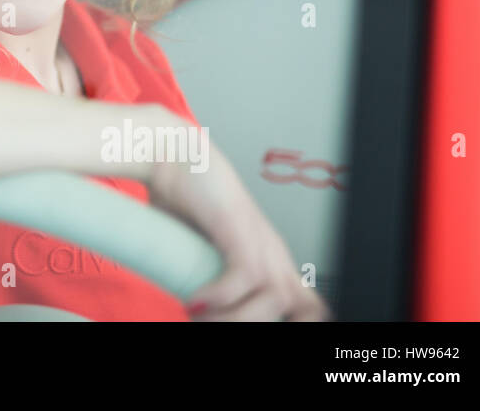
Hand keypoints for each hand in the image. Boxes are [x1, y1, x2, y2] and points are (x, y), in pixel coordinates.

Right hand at [145, 124, 331, 320]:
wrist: (169, 154)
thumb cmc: (181, 198)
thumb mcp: (203, 250)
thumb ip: (212, 278)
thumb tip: (197, 310)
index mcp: (269, 259)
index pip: (311, 305)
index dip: (297, 323)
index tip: (258, 325)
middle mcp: (271, 251)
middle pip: (300, 309)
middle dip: (257, 325)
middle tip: (212, 322)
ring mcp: (258, 238)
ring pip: (275, 301)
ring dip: (233, 318)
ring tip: (200, 314)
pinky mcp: (237, 227)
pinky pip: (245, 279)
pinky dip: (218, 297)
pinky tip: (194, 298)